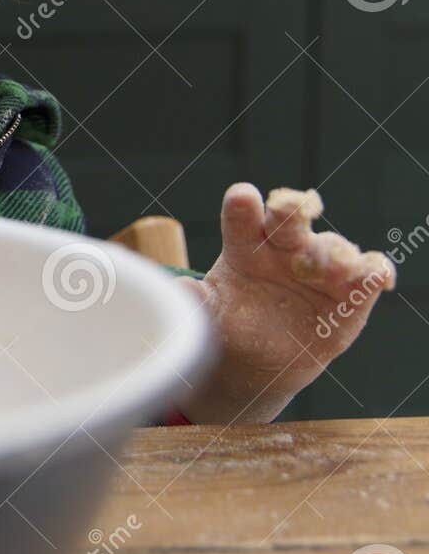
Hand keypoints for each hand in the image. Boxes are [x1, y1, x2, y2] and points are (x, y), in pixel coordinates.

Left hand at [179, 183, 394, 423]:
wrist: (261, 357)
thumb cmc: (230, 323)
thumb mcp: (208, 314)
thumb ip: (194, 300)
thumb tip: (175, 291)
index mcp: (244, 245)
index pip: (241, 218)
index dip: (243, 206)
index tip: (243, 197)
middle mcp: (284, 247)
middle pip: (289, 219)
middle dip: (291, 210)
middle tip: (290, 207)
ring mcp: (319, 265)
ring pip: (331, 246)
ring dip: (332, 252)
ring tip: (325, 266)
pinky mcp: (351, 290)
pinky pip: (367, 272)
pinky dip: (375, 271)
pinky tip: (377, 276)